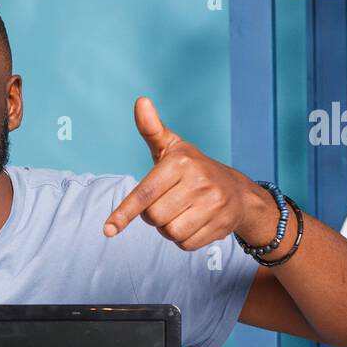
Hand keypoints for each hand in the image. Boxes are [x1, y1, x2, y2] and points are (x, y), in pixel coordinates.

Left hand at [104, 97, 275, 250]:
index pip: (145, 193)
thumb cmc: (194, 169)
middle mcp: (199, 182)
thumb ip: (152, 129)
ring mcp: (213, 205)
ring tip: (180, 212)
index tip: (108, 229)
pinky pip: (186, 245)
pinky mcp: (221, 226)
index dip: (125, 212)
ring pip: (170, 233)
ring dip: (167, 229)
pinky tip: (194, 223)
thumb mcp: (173, 147)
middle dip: (152, 216)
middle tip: (165, 203)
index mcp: (181, 162)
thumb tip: (141, 101)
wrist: (238, 192)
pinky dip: (184, 239)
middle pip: (154, 217)